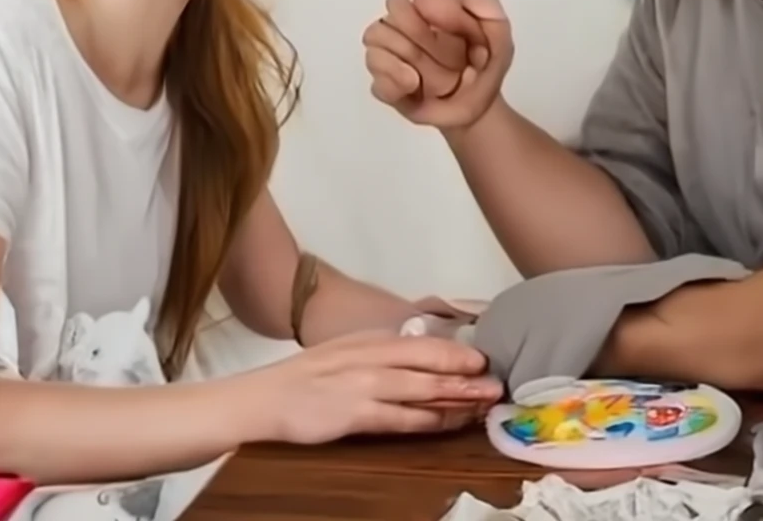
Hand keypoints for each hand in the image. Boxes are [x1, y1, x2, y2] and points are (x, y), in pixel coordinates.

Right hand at [251, 331, 502, 444]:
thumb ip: (382, 356)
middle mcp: (372, 356)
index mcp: (372, 340)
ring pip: (422, 388)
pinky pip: (400, 417)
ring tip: (484, 401)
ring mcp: (363, 384)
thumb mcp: (348, 353)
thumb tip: (420, 362)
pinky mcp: (353, 413)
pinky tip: (448, 422)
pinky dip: (428, 419)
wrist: (264, 397)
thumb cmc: (308, 378)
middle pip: (430, 361)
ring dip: (456, 395)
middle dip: (467, 372)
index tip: (486, 358)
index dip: (458, 351)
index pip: (426, 343)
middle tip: (498, 380)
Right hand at [362, 0, 513, 129]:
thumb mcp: (502, 43)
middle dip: (421, 32)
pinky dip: (393, 79)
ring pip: (376, 34)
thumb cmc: (484, 71)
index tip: (458, 27)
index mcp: (437, 8)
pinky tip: (414, 86)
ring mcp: (391, 51)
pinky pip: (373, 70)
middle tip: (448, 57)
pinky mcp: (382, 80)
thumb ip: (491, 14)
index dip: (439, 5)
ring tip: (431, 75)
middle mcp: (408, 23)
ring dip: (407, 56)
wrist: (477, 112)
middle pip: (396, 6)